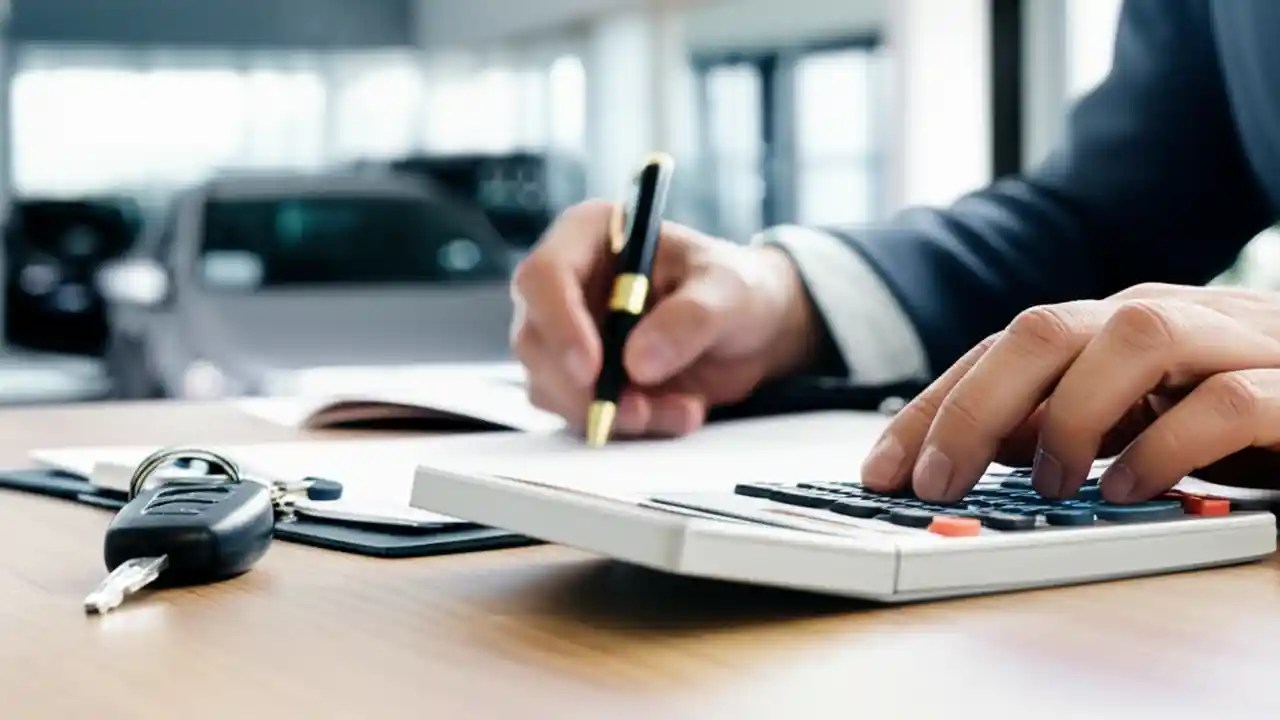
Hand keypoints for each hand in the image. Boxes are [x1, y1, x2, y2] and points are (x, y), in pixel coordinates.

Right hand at [511, 200, 823, 436]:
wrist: (753, 331)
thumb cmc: (738, 289)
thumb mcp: (728, 293)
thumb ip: (689, 320)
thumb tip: (637, 364)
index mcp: (590, 235)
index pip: (543, 276)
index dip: (558, 323)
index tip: (591, 369)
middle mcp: (568, 285)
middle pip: (533, 340)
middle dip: (580, 387)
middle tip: (636, 411)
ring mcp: (569, 336)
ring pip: (552, 387)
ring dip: (611, 412)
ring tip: (681, 410)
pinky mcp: (583, 381)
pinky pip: (582, 414)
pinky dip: (627, 426)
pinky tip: (678, 413)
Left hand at [861, 283, 1279, 502]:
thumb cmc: (1239, 406)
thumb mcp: (1132, 414)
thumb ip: (1061, 420)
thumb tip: (969, 448)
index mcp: (1111, 326)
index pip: (999, 349)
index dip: (931, 406)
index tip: (880, 470)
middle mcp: (1162, 319)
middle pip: (1045, 329)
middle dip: (973, 405)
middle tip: (936, 481)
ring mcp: (1232, 343)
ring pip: (1135, 335)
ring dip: (1071, 412)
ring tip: (1045, 482)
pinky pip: (1227, 399)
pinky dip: (1168, 445)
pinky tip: (1131, 490)